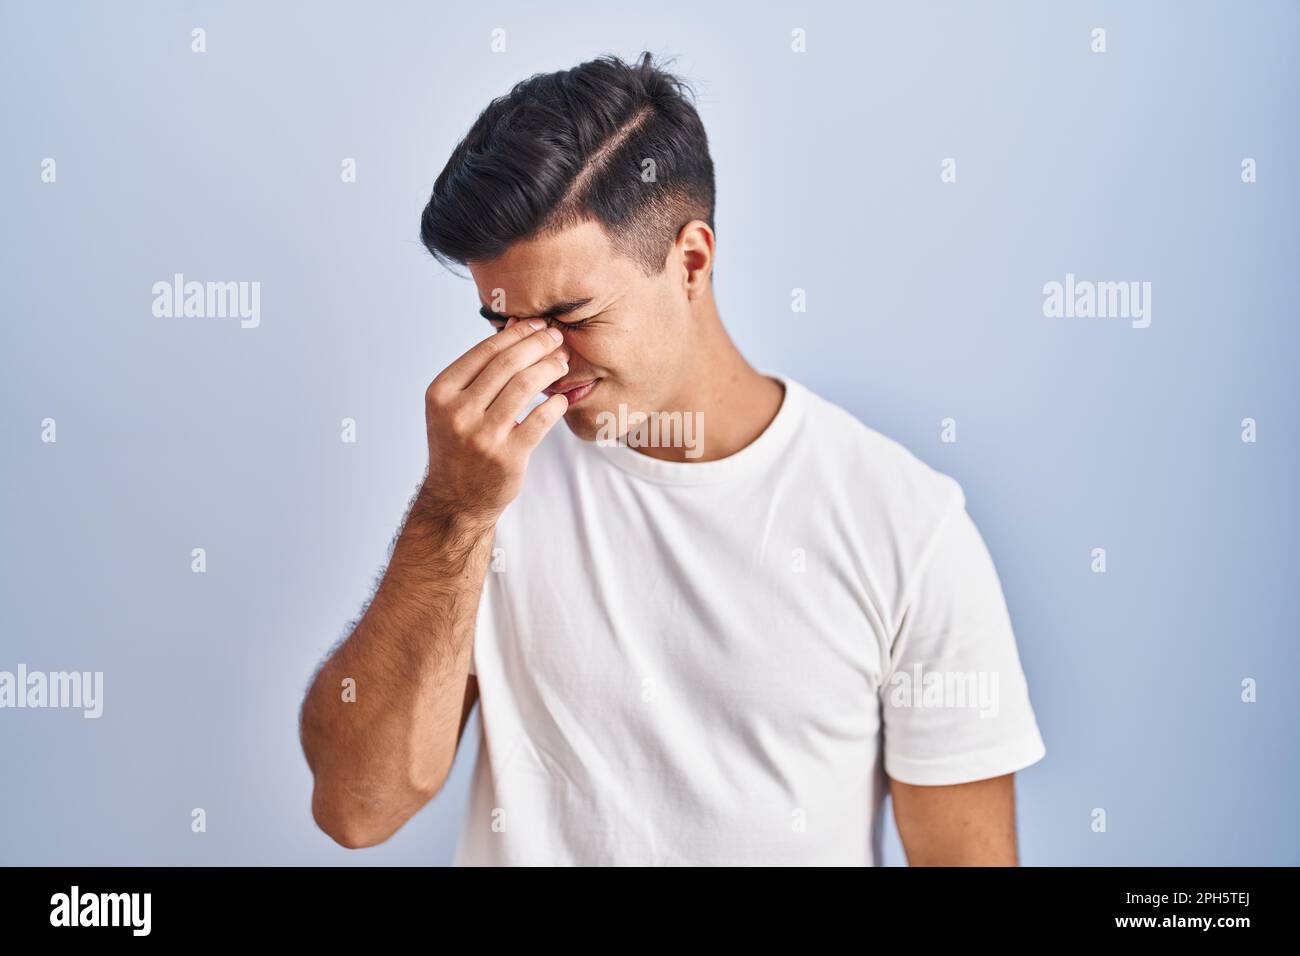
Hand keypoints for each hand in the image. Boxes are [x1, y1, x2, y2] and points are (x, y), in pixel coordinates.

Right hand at [419, 317, 569, 530]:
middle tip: (557, 338)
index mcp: (441, 393)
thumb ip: (482, 369)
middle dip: (538, 345)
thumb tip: (517, 324)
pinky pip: (541, 419)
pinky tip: (562, 398)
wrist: (456, 499)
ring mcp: (482, 436)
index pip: (485, 351)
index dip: (516, 333)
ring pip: (525, 386)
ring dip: (550, 368)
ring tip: (563, 363)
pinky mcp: (508, 456)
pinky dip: (556, 404)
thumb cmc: (460, 445)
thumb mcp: (456, 405)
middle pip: (507, 364)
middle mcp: (458, 412)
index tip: (538, 324)